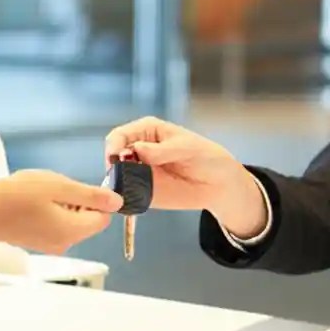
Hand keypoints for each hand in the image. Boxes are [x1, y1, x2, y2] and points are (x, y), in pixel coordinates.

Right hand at [0, 170, 121, 254]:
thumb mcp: (59, 187)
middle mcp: (65, 243)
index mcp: (74, 230)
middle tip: (55, 189)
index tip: (77, 187)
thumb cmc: (17, 196)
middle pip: (88, 221)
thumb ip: (91, 195)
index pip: (104, 218)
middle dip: (78, 202)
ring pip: (71, 223)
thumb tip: (117, 202)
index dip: (97, 200)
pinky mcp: (37, 243)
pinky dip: (50, 213)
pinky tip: (32, 203)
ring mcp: (50, 246)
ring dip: (63, 206)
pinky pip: (55, 226)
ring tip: (41, 195)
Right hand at [103, 116, 265, 236]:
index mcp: (146, 131)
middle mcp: (137, 150)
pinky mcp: (141, 191)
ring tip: (128, 188)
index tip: (117, 157)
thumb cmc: (205, 157)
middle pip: (112, 155)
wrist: (217, 184)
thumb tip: (137, 149)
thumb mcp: (186, 148)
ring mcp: (137, 171)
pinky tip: (131, 199)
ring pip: (115, 176)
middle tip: (121, 175)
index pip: (119, 135)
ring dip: (116, 183)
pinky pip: (125, 194)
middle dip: (113, 165)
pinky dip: (123, 198)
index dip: (114, 145)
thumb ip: (161, 150)